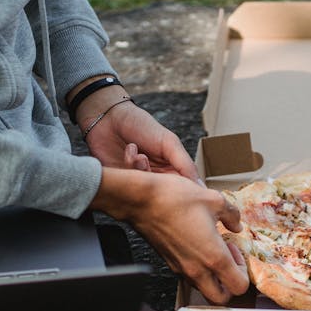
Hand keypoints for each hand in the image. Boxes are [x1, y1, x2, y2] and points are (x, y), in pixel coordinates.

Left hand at [73, 80, 198, 182]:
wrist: (108, 117)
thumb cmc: (142, 125)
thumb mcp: (169, 142)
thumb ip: (185, 164)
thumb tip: (201, 188)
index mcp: (172, 170)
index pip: (184, 190)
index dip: (184, 193)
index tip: (182, 191)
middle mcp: (156, 178)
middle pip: (164, 193)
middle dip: (158, 180)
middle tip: (151, 162)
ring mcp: (138, 181)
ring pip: (146, 189)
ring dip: (142, 169)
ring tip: (138, 152)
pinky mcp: (121, 182)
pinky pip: (129, 186)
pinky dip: (129, 166)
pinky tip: (129, 150)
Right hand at [91, 167, 248, 303]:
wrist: (141, 200)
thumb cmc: (173, 200)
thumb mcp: (213, 199)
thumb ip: (232, 214)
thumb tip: (236, 223)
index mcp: (214, 257)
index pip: (239, 286)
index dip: (244, 272)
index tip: (237, 252)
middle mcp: (197, 269)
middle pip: (221, 298)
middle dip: (229, 285)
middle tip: (228, 261)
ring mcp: (181, 269)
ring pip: (203, 288)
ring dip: (213, 276)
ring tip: (212, 250)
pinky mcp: (170, 264)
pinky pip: (189, 276)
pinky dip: (198, 268)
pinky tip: (197, 245)